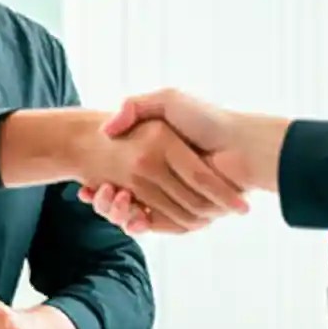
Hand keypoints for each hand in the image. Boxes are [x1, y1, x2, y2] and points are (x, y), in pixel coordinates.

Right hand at [81, 89, 289, 233]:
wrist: (243, 146)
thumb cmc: (207, 120)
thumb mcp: (167, 103)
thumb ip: (135, 107)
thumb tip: (106, 128)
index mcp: (157, 157)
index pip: (118, 173)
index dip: (99, 181)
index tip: (84, 183)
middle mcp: (163, 181)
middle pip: (121, 198)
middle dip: (104, 199)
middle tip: (89, 193)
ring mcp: (173, 199)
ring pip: (133, 214)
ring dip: (116, 211)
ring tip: (107, 197)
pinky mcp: (184, 216)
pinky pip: (155, 226)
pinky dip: (137, 223)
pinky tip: (127, 212)